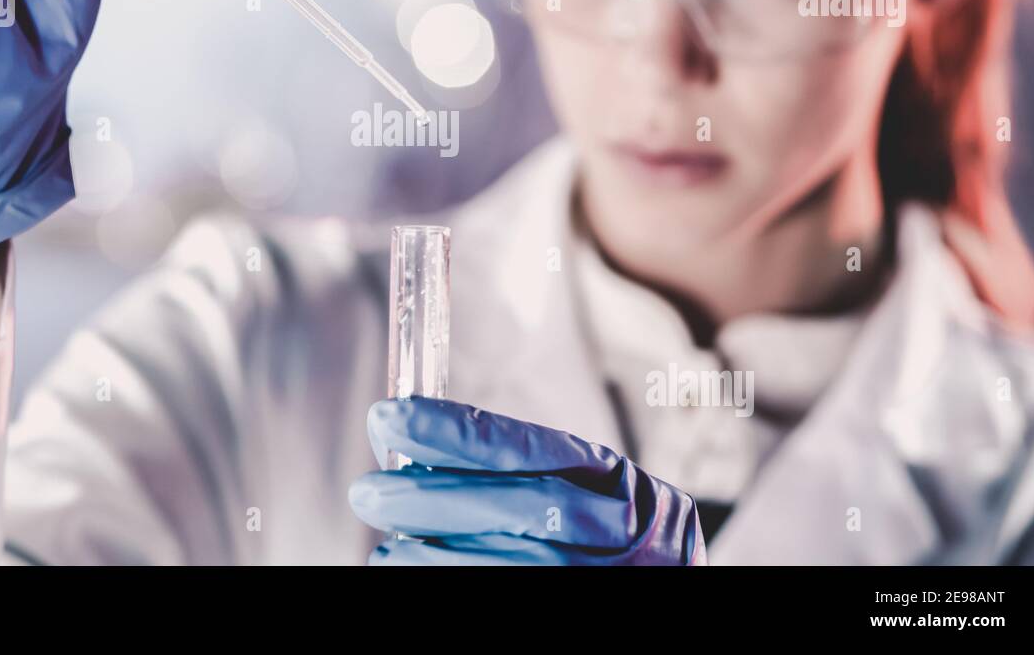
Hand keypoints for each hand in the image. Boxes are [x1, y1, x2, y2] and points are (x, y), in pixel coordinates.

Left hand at [349, 397, 706, 564]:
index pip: (531, 449)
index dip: (456, 431)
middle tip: (368, 491)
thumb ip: (525, 472)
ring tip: (384, 547)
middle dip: (434, 497)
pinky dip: (449, 583)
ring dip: (434, 555)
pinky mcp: (579, 617)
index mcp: (620, 486)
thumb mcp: (594, 493)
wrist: (664, 584)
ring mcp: (604, 579)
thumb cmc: (614, 541)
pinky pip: (505, 598)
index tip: (391, 417)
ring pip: (513, 565)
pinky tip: (409, 569)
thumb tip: (412, 451)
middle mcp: (619, 534)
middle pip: (521, 508)